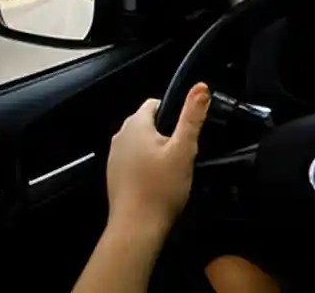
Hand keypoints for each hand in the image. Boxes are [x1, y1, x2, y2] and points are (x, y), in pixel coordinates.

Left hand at [105, 82, 209, 235]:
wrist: (137, 227)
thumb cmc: (162, 187)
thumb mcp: (184, 149)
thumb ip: (192, 117)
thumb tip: (201, 87)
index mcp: (135, 126)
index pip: (154, 103)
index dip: (174, 113)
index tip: (185, 132)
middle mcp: (120, 137)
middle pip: (148, 123)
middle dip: (166, 132)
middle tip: (182, 153)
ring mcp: (114, 157)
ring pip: (141, 142)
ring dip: (156, 150)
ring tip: (171, 169)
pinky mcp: (114, 175)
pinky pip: (133, 159)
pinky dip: (146, 165)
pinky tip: (157, 181)